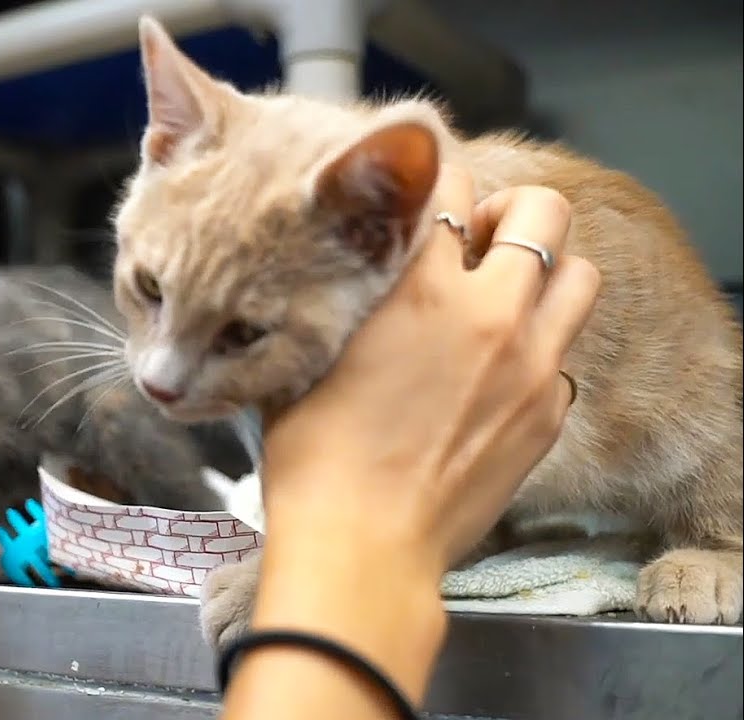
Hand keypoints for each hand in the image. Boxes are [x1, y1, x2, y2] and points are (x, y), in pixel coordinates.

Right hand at [264, 163, 600, 576]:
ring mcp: (532, 367)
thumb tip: (335, 271)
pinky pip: (563, 356)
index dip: (434, 181)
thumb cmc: (315, 459)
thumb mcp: (306, 359)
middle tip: (475, 239)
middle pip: (543, 211)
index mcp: (421, 290)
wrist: (363, 548)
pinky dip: (537, 348)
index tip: (422, 196)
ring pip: (580, 277)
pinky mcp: (548, 416)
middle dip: (511, 211)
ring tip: (501, 298)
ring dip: (543, 273)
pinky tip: (493, 376)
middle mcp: (491, 315)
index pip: (451, 186)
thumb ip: (338, 298)